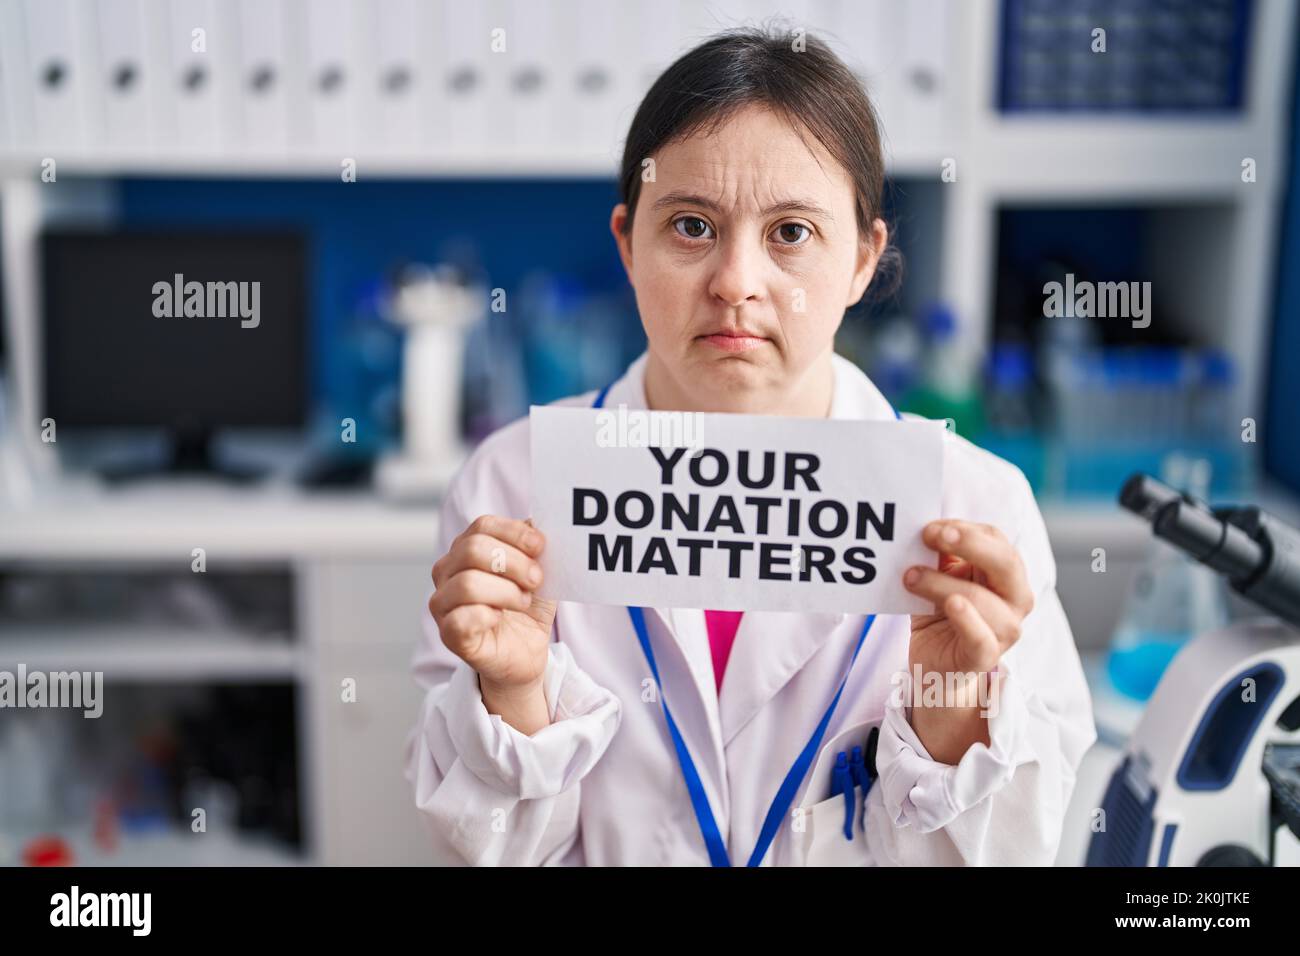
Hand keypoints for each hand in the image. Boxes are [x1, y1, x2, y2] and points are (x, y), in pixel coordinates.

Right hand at [429, 515, 556, 732]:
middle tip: (536, 580)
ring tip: (523, 602)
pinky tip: (501, 618)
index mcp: (466, 549)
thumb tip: (537, 520)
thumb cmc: (527, 607)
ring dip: (507, 592)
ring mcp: (443, 603)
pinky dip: (488, 615)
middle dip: (514, 563)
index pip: (482, 525)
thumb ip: (535, 544)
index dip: (514, 532)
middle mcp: (447, 572)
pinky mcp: (449, 635)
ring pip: (468, 583)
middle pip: (473, 549)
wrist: (526, 653)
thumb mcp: (538, 570)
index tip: (541, 546)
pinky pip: (462, 618)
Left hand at [900, 519, 1034, 762]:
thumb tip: (921, 528)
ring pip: (982, 599)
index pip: (995, 539)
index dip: (964, 529)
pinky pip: (981, 638)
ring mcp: (1005, 630)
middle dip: (968, 543)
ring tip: (911, 577)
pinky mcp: (985, 657)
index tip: (929, 527)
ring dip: (941, 583)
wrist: (935, 663)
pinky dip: (967, 619)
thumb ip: (936, 555)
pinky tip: (951, 604)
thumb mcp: (937, 576)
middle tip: (929, 535)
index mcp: (1005, 573)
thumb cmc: (939, 612)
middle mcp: (1015, 599)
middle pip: (1005, 562)